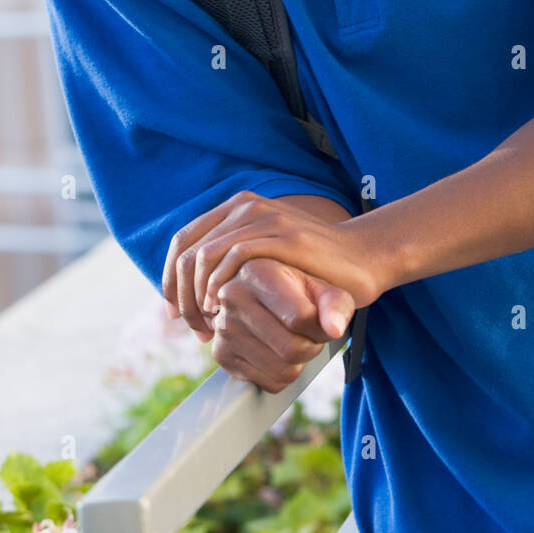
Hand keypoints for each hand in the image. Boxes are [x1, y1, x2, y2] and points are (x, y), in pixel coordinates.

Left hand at [162, 192, 381, 336]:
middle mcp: (246, 206)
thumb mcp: (265, 255)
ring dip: (197, 295)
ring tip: (207, 323)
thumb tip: (194, 285)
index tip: (175, 313)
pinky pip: (233, 256)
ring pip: (204, 255)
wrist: (362, 259)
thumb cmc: (313, 266)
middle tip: (191, 326)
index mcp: (238, 207)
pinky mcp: (282, 235)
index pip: (183, 240)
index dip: (171, 279)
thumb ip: (233, 259)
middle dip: (180, 294)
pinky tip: (222, 308)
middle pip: (187, 249)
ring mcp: (265, 218)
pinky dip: (219, 286)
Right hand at [211, 257, 354, 393]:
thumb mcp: (320, 286)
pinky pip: (269, 383)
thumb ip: (335, 303)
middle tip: (309, 334)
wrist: (257, 295)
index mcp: (259, 272)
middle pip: (293, 348)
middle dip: (312, 346)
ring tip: (292, 340)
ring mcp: (224, 328)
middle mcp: (234, 296)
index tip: (323, 322)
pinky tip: (277, 352)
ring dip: (299, 363)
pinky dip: (282, 375)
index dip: (321, 327)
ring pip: (283, 370)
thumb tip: (334, 329)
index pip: (301, 317)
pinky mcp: (222, 355)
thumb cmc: (295, 290)